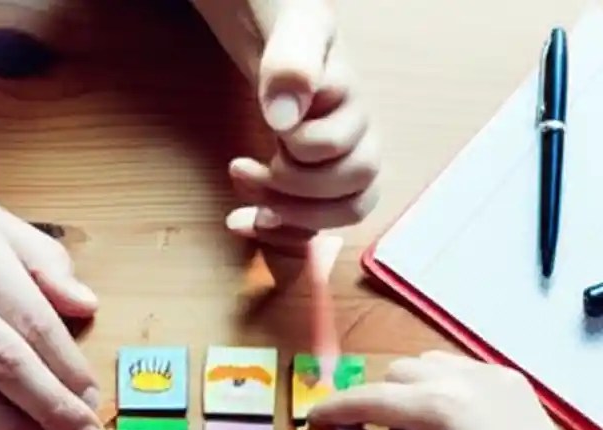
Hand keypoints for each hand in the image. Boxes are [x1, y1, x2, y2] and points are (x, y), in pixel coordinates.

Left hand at [225, 0, 379, 247]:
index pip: (344, 149)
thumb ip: (292, 60)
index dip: (303, 147)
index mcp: (352, 98)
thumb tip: (285, 117)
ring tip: (245, 195)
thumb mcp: (293, 23)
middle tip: (243, 167)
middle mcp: (359, 134)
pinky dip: (283, 235)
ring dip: (291, 216)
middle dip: (295, 188)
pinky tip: (244, 221)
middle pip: (356, 189)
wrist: (275, 29)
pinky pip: (322, 226)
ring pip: (346, 213)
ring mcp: (343, 160)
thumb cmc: (284, 21)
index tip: (268, 123)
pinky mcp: (320, 182)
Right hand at [307, 351, 601, 429]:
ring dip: (411, 392)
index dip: (334, 410)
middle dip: (379, 402)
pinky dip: (443, 391)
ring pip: (428, 366)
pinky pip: (460, 371)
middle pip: (396, 374)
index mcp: (435, 406)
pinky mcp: (510, 380)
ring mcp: (489, 373)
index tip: (313, 420)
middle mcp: (460, 376)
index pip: (367, 399)